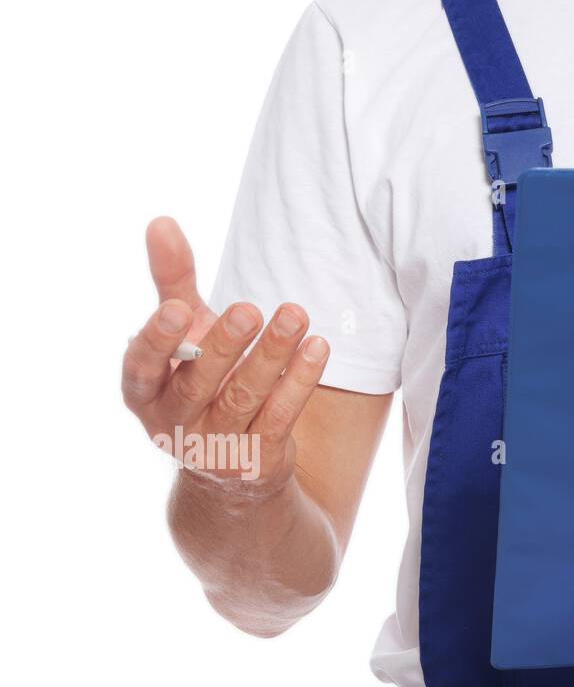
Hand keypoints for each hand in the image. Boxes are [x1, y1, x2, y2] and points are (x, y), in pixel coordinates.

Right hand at [121, 217, 329, 492]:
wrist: (230, 464)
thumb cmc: (201, 379)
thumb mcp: (184, 333)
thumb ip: (172, 282)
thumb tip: (162, 222)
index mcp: (144, 393)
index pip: (142, 366)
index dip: (158, 339)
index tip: (177, 308)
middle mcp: (174, 423)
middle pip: (198, 382)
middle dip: (224, 345)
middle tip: (249, 308)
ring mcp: (216, 446)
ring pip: (244, 397)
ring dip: (272, 356)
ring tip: (295, 315)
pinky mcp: (256, 460)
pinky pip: (281, 416)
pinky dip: (300, 381)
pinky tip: (317, 347)